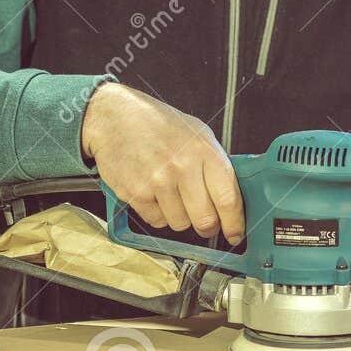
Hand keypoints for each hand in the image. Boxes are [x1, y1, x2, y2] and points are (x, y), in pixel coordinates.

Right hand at [81, 83, 244, 242]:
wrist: (115, 117)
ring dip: (180, 217)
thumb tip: (233, 199)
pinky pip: (156, 221)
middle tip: (204, 221)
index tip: (235, 233)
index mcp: (203, 151)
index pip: (228, 199)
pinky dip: (158, 213)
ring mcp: (157, 181)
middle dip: (207, 226)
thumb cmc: (158, 124)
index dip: (234, 223)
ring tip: (171, 193)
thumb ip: (215, 164)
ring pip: (180, 224)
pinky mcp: (136, 193)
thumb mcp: (197, 133)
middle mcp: (182, 166)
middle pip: (205, 220)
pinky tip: (153, 192)